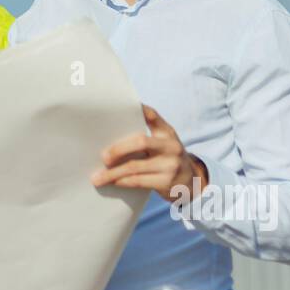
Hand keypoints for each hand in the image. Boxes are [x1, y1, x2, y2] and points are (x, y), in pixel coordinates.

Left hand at [91, 105, 208, 202]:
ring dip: (113, 173)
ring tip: (97, 178)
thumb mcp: (163, 143)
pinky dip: (122, 181)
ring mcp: (171, 164)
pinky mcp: (167, 182)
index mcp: (167, 132)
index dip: (139, 110)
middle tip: (103, 157)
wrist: (191, 183)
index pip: (152, 116)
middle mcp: (171, 145)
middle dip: (118, 149)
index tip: (121, 107)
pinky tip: (112, 182)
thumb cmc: (167, 159)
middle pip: (140, 142)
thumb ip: (145, 136)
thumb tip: (109, 135)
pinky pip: (138, 181)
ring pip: (135, 166)